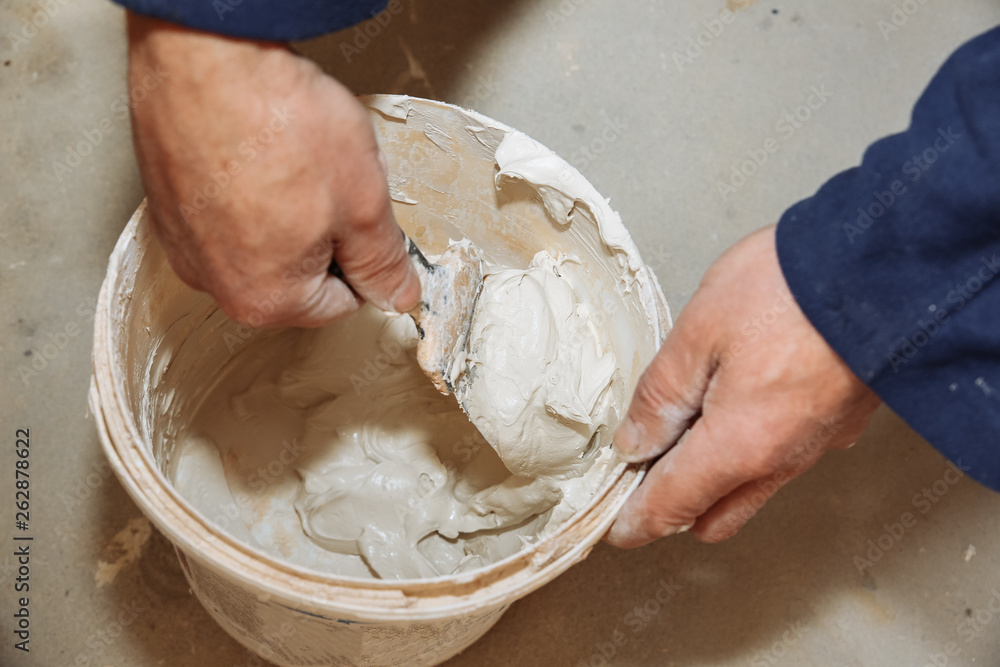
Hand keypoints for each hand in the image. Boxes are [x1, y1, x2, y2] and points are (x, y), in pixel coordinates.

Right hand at [125, 12, 419, 326]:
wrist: (205, 53)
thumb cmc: (277, 122)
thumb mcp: (363, 203)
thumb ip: (383, 262)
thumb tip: (398, 294)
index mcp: (265, 299)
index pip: (340, 303)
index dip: (364, 259)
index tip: (364, 220)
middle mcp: (213, 281)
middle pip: (296, 278)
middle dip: (323, 236)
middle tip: (330, 184)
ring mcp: (181, 240)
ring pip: (260, 242)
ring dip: (284, 211)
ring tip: (293, 161)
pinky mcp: (163, 201)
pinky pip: (223, 212)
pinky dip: (245, 189)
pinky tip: (258, 151)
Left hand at [607, 225, 880, 545]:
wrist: (886, 265)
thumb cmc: (791, 290)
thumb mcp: (700, 332)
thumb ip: (661, 395)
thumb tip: (636, 442)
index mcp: (738, 446)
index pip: (673, 506)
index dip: (637, 521)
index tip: (617, 528)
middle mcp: (781, 459)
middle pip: (716, 513)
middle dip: (675, 505)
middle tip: (641, 471)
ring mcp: (816, 443)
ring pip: (752, 486)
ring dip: (714, 475)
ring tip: (683, 429)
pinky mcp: (839, 419)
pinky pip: (785, 454)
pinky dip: (752, 446)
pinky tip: (736, 401)